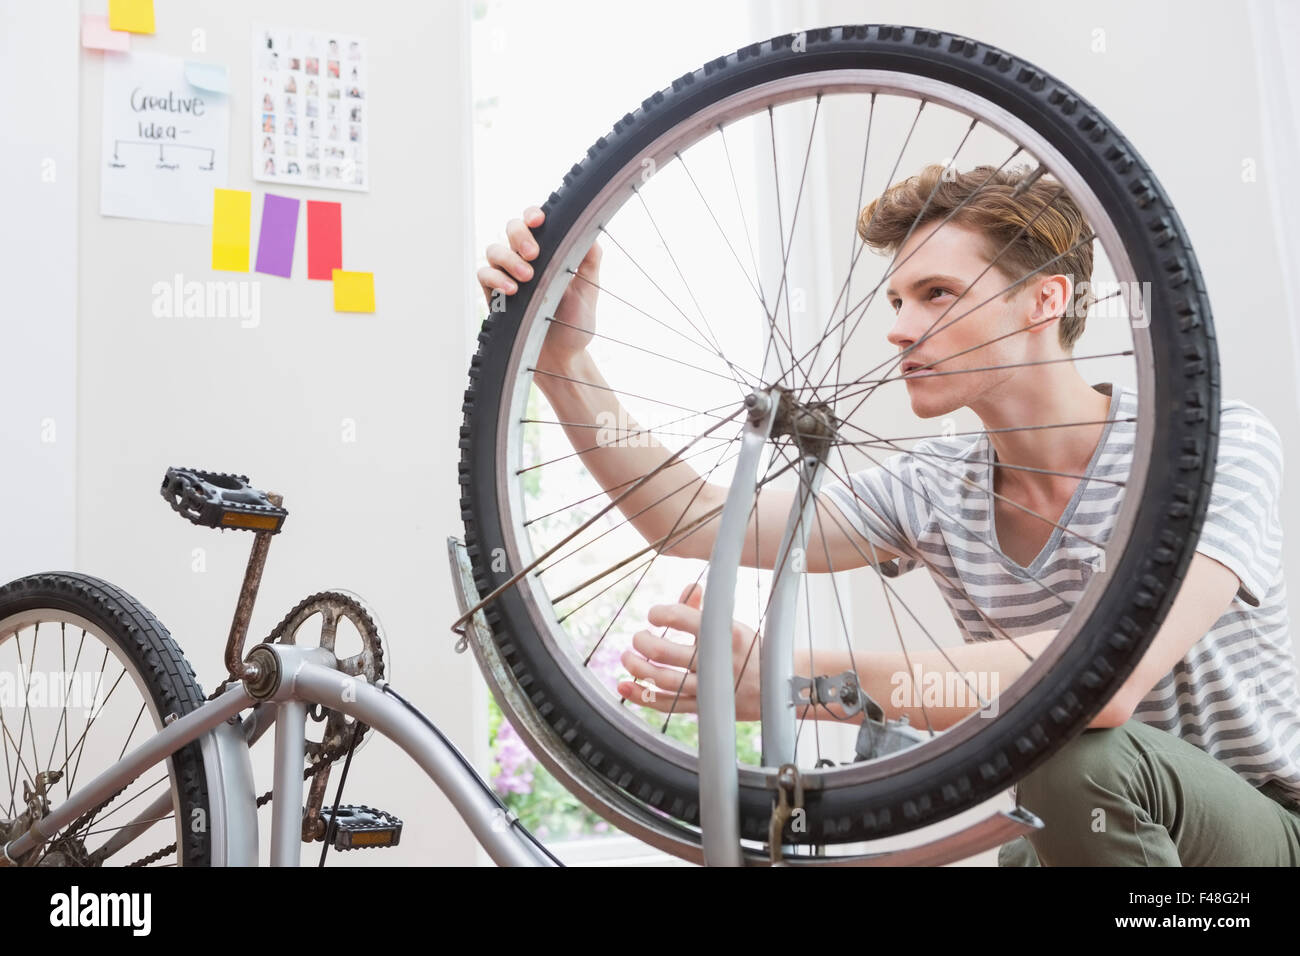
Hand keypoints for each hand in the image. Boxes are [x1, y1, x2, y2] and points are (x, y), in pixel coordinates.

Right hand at [476, 205, 601, 374]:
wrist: (561, 358)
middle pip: (511, 228)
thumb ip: (590, 259)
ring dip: (508, 259)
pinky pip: (484, 275)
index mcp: (549, 252)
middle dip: (520, 235)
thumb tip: (592, 231)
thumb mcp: (589, 290)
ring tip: (526, 278)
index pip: (535, 223)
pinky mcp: (494, 296)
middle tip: (534, 253)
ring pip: (494, 250)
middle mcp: (526, 260)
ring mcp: (507, 276)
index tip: (540, 220)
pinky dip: (495, 278)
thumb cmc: (575, 324)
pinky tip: (511, 291)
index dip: (533, 215)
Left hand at [617, 581, 761, 720]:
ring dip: (637, 668)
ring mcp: (709, 687)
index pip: (683, 618)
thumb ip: (706, 608)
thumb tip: (689, 588)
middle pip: (665, 652)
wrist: (781, 687)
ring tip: (627, 658)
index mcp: (725, 633)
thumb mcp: (733, 625)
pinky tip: (625, 687)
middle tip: (637, 637)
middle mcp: (716, 661)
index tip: (653, 615)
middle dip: (643, 642)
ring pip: (662, 680)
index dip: (661, 613)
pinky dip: (642, 697)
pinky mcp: (704, 707)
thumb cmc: (751, 651)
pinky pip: (667, 704)